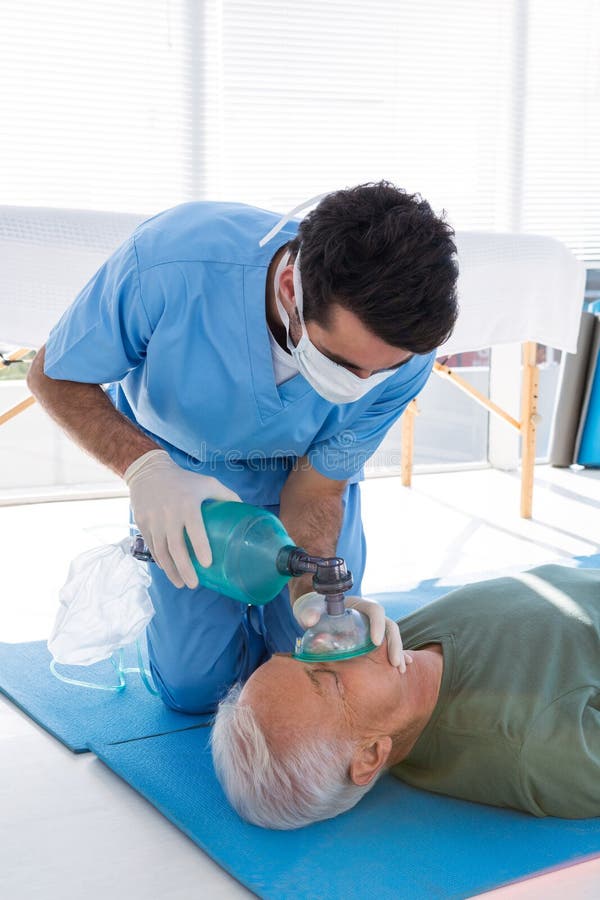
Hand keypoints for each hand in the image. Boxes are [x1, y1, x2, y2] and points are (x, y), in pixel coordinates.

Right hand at [125, 450, 240, 588]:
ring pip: (161, 552)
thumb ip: (227, 496)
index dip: (201, 548)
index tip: (207, 564)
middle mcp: (169, 514)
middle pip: (176, 547)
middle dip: (185, 569)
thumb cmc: (184, 479)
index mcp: (187, 504)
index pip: (195, 530)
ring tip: (181, 583)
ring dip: (171, 571)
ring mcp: (153, 520)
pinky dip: (160, 561)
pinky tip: (168, 569)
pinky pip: (152, 547)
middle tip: (194, 585)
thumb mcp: (208, 483)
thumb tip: (245, 512)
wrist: (149, 471)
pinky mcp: (142, 524)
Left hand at [292, 592, 412, 671]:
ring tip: (400, 670)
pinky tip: (402, 667)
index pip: (375, 610)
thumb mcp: (309, 610)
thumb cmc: (313, 610)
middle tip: (394, 663)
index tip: (376, 642)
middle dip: (394, 644)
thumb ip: (309, 613)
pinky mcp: (371, 639)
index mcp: (358, 605)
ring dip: (398, 652)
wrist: (314, 614)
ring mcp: (372, 627)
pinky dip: (396, 654)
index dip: (378, 624)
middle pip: (389, 625)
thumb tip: (309, 620)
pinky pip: (387, 646)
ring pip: (391, 637)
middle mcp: (368, 616)